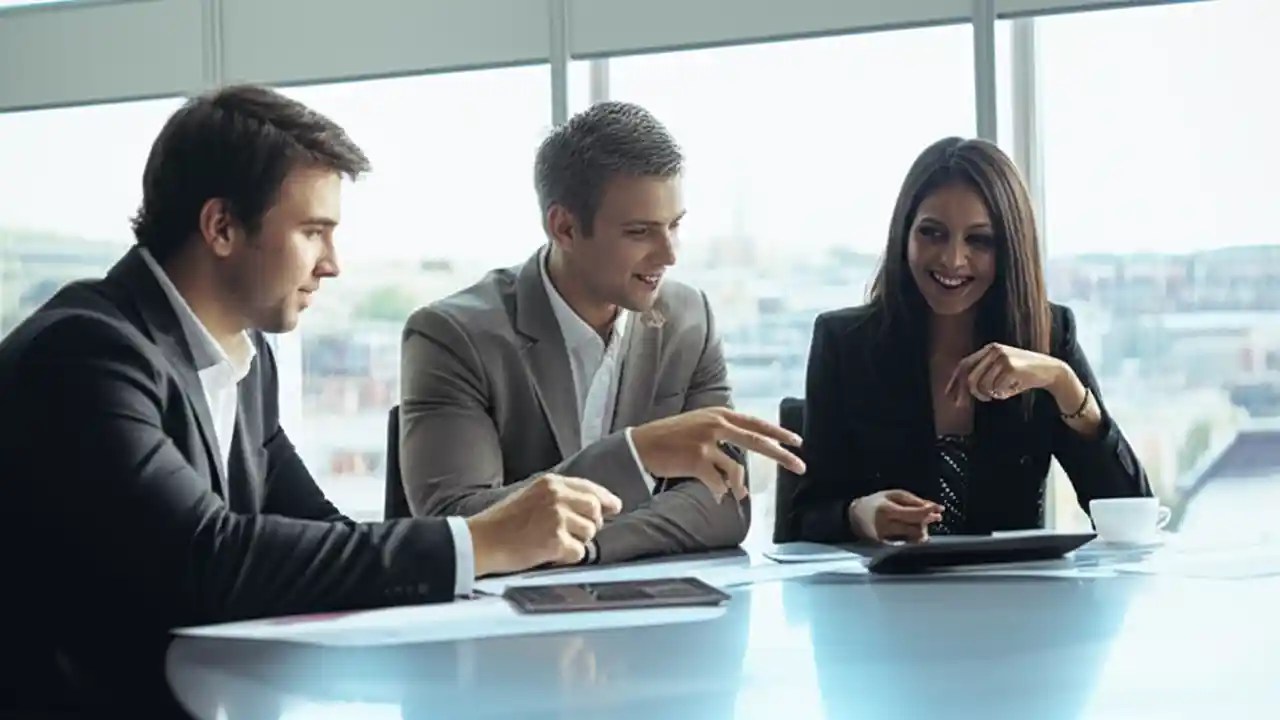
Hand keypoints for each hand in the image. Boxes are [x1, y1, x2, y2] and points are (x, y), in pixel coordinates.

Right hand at [467, 474, 621, 576]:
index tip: (614, 507)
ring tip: (552, 543)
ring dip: (577, 541)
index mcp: (551, 483)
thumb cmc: (503, 522)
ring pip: (589, 533)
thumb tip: (594, 506)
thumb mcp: (531, 496)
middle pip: (595, 510)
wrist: (481, 540)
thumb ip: (560, 496)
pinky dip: (568, 557)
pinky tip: (549, 553)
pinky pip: (578, 552)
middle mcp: (557, 497)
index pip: (590, 488)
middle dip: (590, 524)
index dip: (606, 499)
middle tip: (573, 533)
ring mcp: (557, 519)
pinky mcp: (555, 541)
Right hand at [630, 407, 803, 502]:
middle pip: (757, 441)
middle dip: (781, 456)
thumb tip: (743, 452)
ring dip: (739, 486)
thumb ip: (722, 432)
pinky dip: (720, 492)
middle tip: (800, 466)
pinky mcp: (697, 460)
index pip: (755, 424)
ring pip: (736, 470)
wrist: (642, 445)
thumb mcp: (699, 424)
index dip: (777, 433)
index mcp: (719, 414)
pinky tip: (717, 496)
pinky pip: (718, 483)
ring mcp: (706, 442)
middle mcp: (716, 424)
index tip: (797, 441)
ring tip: (738, 494)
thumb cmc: (670, 438)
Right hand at [848, 490, 942, 542]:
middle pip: (913, 526)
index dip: (927, 511)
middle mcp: (886, 524)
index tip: (939, 508)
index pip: (912, 512)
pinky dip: (914, 540)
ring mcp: (885, 537)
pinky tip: (918, 538)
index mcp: (887, 509)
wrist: (853, 517)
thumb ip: (910, 500)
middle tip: (936, 517)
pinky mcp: (884, 546)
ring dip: (922, 531)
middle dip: (927, 521)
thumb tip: (929, 506)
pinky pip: (905, 544)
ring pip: (911, 536)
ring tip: (924, 527)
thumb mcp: (890, 494)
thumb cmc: (875, 503)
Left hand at [945, 343, 1069, 404]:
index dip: (954, 381)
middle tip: (973, 403)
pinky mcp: (1011, 367)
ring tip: (999, 394)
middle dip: (968, 393)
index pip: (964, 365)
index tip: (949, 396)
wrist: (1051, 370)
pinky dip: (1001, 394)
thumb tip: (961, 392)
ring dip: (988, 395)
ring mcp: (1003, 358)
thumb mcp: (1000, 370)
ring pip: (982, 385)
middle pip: (969, 376)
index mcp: (989, 349)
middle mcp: (994, 350)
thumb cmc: (1023, 374)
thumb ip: (982, 375)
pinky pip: (997, 388)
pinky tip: (1011, 390)